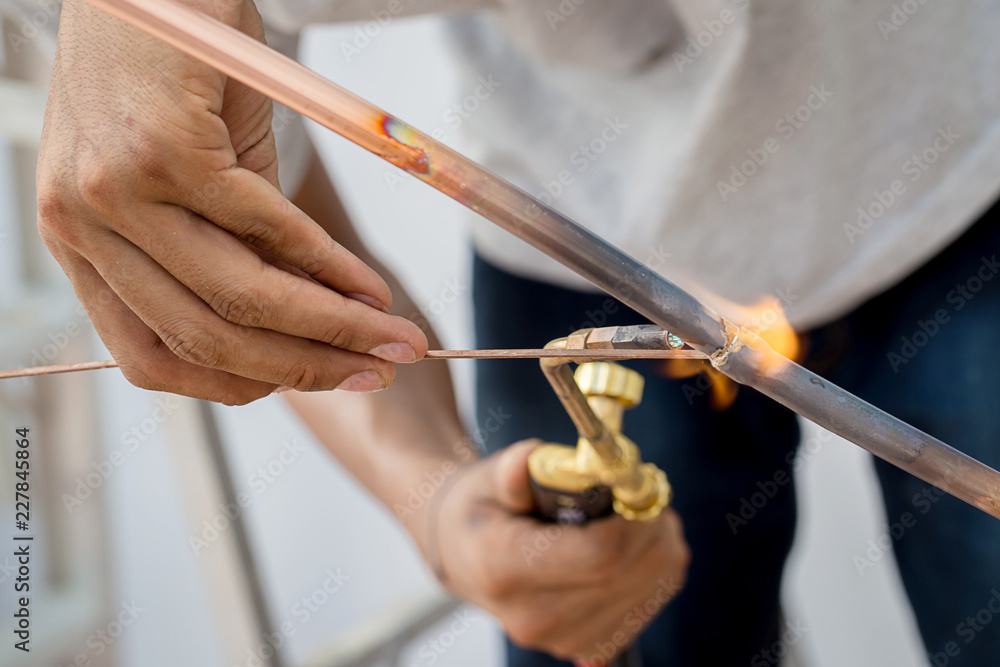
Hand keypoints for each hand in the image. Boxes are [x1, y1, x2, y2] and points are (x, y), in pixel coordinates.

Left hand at [36, 0, 426, 403]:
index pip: (157, 359)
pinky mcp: (163, 151)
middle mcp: (83, 229)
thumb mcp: (194, 180)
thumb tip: (308, 324)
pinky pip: (266, 230)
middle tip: (377, 371)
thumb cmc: (171, 74)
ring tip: (391, 338)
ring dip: (332, 328)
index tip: (317, 379)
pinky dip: (330, 266)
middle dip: (308, 368)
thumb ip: (235, 253)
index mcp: (81, 249)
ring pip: (239, 298)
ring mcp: (116, 193)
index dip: (248, 385)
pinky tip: (370, 286)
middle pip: (206, 341)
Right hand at [433, 441, 689, 662]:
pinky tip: (629, 546)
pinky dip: (653, 569)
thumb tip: (530, 457)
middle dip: (650, 526)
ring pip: (648, 588)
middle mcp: (532, 617)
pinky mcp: (589, 646)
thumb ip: (512, 470)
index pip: (598, 557)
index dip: (633, 521)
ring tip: (632, 515)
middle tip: (643, 490)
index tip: (636, 484)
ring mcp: (563, 639)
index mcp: (502, 568)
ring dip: (658, 545)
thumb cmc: (483, 508)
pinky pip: (648, 603)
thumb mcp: (486, 478)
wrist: (464, 555)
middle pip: (628, 574)